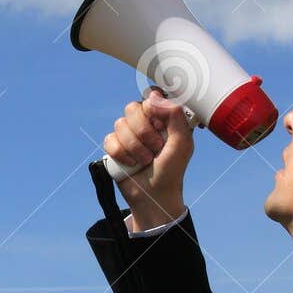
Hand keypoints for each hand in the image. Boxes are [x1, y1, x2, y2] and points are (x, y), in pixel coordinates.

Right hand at [102, 89, 193, 229]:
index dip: (153, 109)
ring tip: (145, 160)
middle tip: (156, 148)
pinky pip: (109, 140)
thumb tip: (153, 96)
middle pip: (132, 108)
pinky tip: (131, 164)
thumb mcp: (182, 143)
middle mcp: (145, 123)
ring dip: (135, 147)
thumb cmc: (172, 170)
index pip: (151, 96)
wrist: (154, 195)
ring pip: (120, 124)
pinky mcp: (114, 147)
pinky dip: (122, 155)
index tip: (161, 125)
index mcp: (162, 118)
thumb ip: (175, 115)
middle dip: (144, 132)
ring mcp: (128, 134)